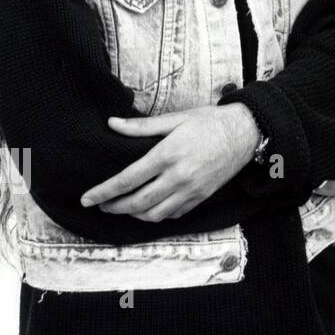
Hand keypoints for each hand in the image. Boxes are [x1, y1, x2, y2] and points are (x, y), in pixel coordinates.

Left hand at [79, 104, 259, 220]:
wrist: (247, 132)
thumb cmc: (211, 122)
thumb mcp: (176, 118)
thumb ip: (142, 126)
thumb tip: (112, 124)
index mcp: (168, 154)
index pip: (127, 180)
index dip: (104, 192)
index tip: (87, 199)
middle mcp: (178, 176)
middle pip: (137, 203)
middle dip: (114, 207)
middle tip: (102, 205)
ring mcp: (192, 190)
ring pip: (154, 214)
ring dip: (134, 214)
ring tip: (124, 207)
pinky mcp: (202, 197)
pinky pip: (174, 214)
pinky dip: (158, 215)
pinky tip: (151, 207)